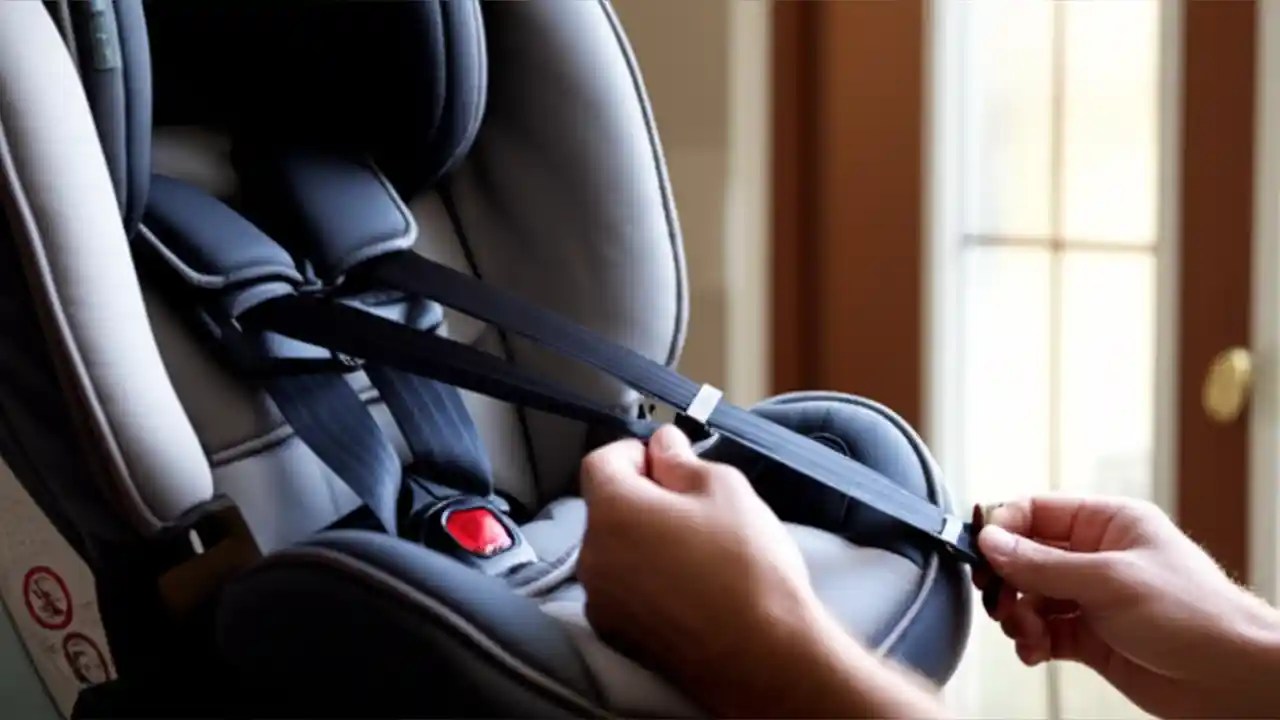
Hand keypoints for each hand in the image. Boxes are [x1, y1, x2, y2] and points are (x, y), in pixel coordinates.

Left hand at [578, 424, 946, 717]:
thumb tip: (662, 444)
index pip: (600, 462)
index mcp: (613, 512)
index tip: (668, 460)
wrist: (763, 656)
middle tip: (696, 508)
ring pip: (616, 551)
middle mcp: (593, 557)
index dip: (635, 453)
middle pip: (607, 509)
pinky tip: (692, 587)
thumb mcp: (725, 490)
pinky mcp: (617, 634)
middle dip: (644, 499)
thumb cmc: (747, 567)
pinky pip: (624, 590)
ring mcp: (602, 601)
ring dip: (645, 541)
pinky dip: (647, 580)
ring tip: (700, 553)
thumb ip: (681, 461)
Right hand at [977, 495, 1279, 717]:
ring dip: (1017, 615)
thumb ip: (1043, 563)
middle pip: (1025, 556)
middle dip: (1006, 579)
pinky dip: (1031, 641)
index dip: (1003, 528)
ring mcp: (1092, 598)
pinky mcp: (1091, 637)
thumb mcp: (1109, 579)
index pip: (1036, 511)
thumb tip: (989, 541)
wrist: (1230, 679)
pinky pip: (1043, 632)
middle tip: (997, 599)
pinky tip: (1035, 651)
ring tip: (1025, 632)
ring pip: (1030, 597)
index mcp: (1108, 523)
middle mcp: (1096, 556)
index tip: (979, 551)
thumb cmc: (1193, 615)